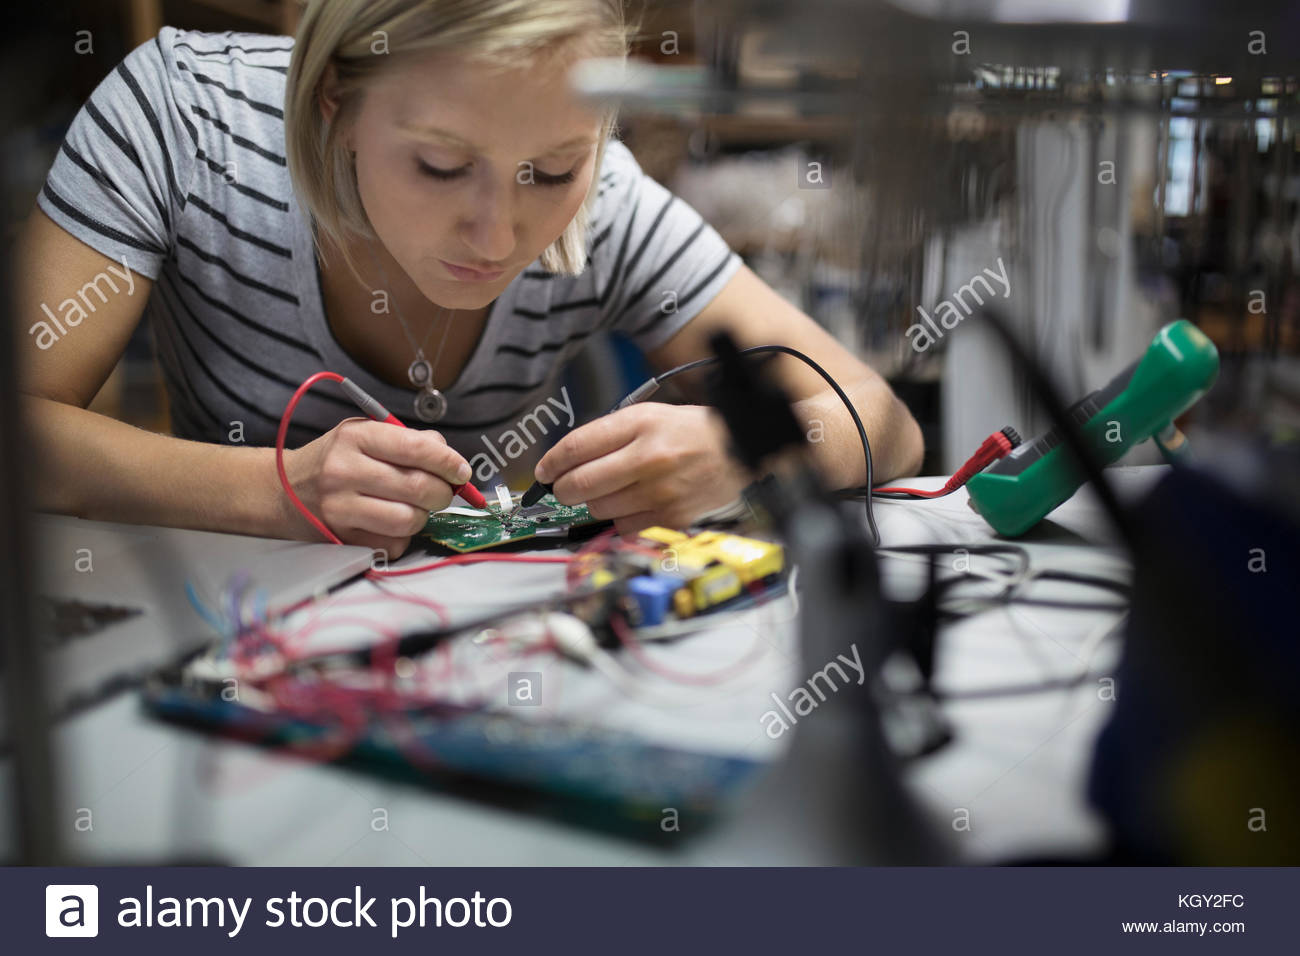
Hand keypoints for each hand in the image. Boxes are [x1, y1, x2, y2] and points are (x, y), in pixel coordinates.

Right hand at [281, 418, 471, 558]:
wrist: (281, 491)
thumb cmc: (333, 460)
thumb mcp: (363, 435)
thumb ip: (407, 441)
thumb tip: (449, 457)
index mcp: (355, 437)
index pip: (416, 448)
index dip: (448, 461)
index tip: (460, 470)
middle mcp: (344, 471)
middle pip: (418, 487)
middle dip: (443, 492)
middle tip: (443, 491)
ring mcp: (341, 508)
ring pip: (409, 520)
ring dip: (423, 516)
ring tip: (415, 506)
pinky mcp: (342, 537)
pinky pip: (393, 543)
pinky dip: (402, 536)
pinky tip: (390, 523)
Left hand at [535, 403, 751, 536]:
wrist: (742, 449)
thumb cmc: (691, 431)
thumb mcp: (649, 415)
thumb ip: (609, 434)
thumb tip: (566, 460)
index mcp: (640, 424)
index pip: (576, 447)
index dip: (551, 463)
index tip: (544, 471)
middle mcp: (649, 457)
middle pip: (580, 484)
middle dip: (564, 488)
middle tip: (566, 487)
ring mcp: (661, 491)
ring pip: (598, 508)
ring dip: (594, 503)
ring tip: (610, 490)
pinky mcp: (671, 517)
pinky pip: (623, 525)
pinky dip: (620, 518)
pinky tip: (632, 503)